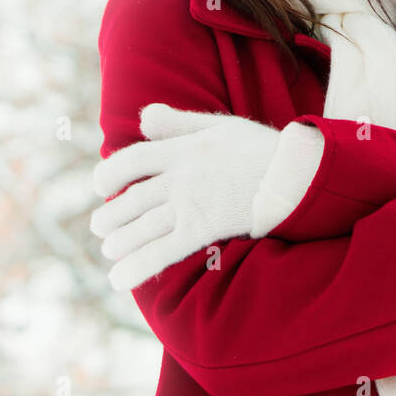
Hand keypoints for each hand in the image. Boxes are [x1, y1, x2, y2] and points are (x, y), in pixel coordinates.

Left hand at [90, 102, 281, 291]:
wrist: (294, 174)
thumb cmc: (261, 148)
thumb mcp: (219, 125)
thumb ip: (178, 123)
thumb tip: (143, 116)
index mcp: (182, 149)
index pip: (132, 160)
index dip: (109, 174)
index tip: (101, 187)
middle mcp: (180, 177)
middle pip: (131, 199)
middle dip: (110, 217)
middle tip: (100, 227)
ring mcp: (190, 205)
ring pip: (140, 228)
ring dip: (119, 242)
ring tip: (109, 250)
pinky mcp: (202, 231)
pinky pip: (160, 252)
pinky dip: (135, 267)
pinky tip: (118, 280)